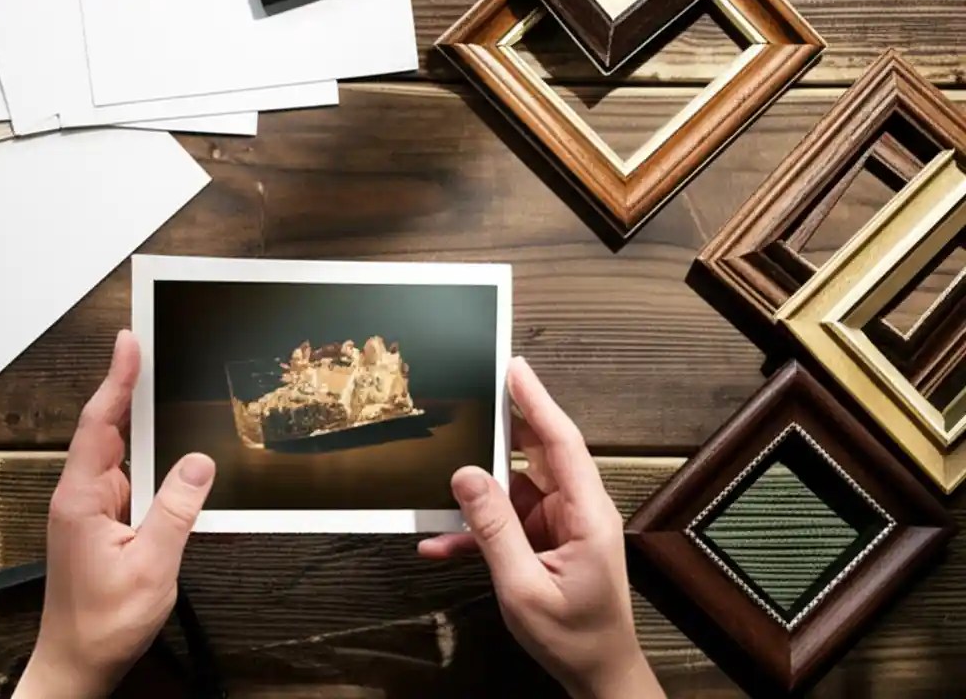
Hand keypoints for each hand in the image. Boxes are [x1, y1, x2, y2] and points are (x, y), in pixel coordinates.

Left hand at [14, 330, 215, 698]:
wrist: (77, 665)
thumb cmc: (102, 624)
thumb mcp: (151, 566)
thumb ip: (176, 511)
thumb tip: (198, 464)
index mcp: (81, 499)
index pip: (100, 424)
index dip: (117, 379)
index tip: (130, 340)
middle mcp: (82, 498)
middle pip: (112, 431)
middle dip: (135, 391)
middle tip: (158, 352)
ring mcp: (92, 511)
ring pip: (126, 458)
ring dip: (151, 434)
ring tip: (176, 401)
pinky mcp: (104, 526)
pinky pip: (134, 486)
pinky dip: (156, 473)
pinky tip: (180, 471)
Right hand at [419, 357, 662, 698]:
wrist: (596, 674)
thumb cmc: (575, 637)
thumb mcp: (524, 586)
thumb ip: (493, 530)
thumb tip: (467, 477)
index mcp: (587, 514)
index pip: (561, 441)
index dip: (536, 401)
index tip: (513, 368)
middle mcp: (577, 510)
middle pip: (536, 454)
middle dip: (500, 429)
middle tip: (468, 401)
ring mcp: (560, 525)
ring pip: (513, 487)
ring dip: (477, 490)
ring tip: (439, 480)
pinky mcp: (544, 541)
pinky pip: (505, 522)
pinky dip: (475, 531)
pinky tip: (440, 542)